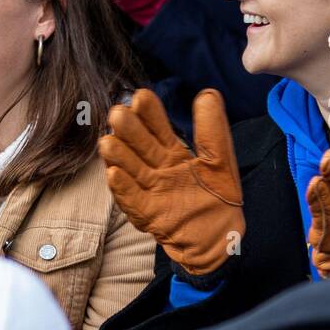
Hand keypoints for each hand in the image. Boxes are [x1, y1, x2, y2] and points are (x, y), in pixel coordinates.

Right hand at [99, 87, 243, 275]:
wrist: (220, 237)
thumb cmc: (218, 198)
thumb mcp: (220, 159)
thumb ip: (212, 128)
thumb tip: (207, 93)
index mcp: (172, 153)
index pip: (157, 128)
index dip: (149, 113)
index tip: (140, 96)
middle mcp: (156, 169)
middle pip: (139, 146)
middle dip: (128, 130)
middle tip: (118, 113)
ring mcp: (150, 191)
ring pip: (130, 170)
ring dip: (118, 157)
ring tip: (108, 142)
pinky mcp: (148, 214)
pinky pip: (133, 200)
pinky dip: (123, 188)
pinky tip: (114, 174)